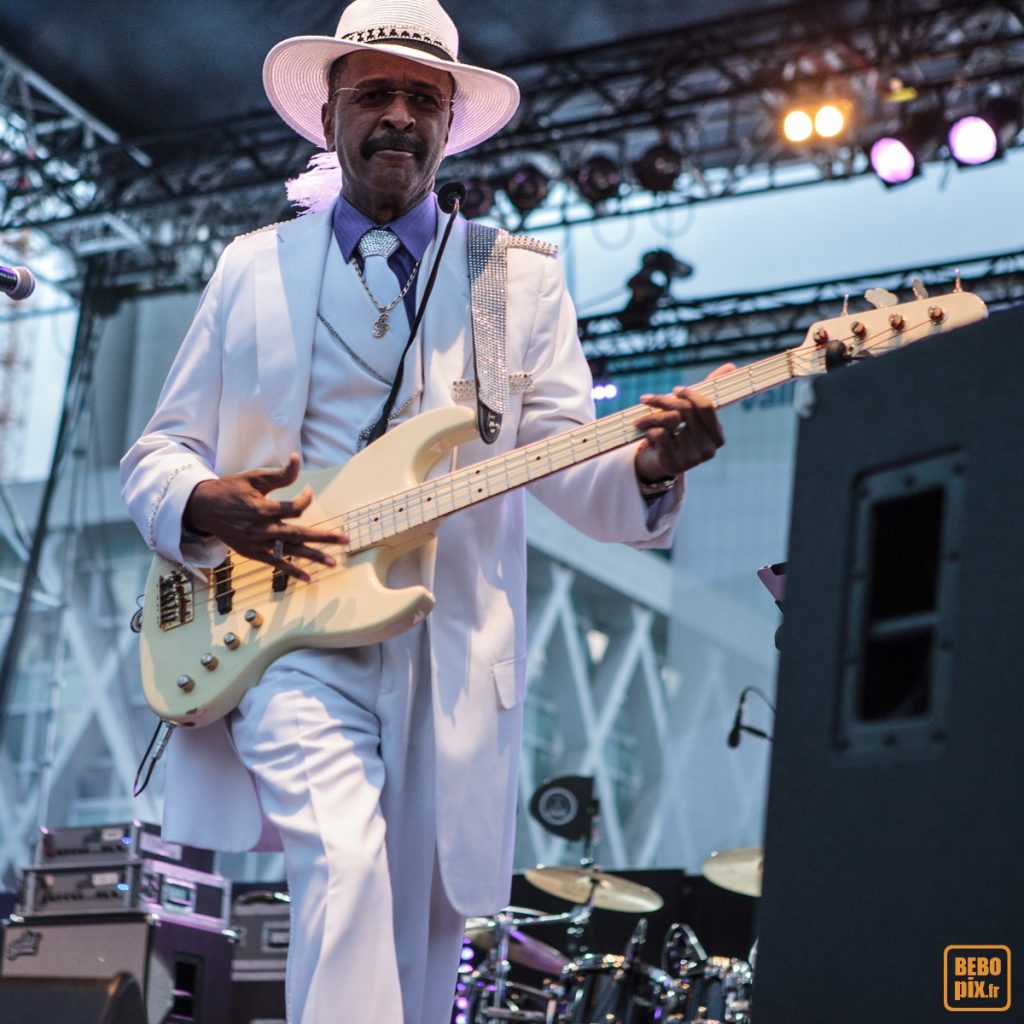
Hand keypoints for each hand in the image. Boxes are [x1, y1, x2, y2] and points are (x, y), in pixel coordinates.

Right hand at [184, 453, 347, 582]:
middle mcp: (262, 529)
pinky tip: (309, 578)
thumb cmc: (230, 489)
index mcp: (263, 508)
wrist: (203, 508)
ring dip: (313, 557)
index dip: (306, 499)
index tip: (308, 491)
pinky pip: (276, 563)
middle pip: (299, 533)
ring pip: (290, 551)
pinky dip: (292, 571)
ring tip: (334, 562)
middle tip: (345, 539)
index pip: (295, 508)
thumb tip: (297, 459)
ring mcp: (257, 544)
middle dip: (324, 537)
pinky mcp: (252, 553)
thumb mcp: (254, 478)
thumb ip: (279, 474)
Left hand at [633, 363, 734, 483]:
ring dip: (650, 416)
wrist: (657, 464)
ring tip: (639, 417)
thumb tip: (731, 366)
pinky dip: (649, 430)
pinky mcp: (674, 464)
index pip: (706, 407)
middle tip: (646, 399)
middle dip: (664, 401)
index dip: (690, 394)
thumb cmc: (676, 435)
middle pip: (686, 412)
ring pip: (670, 422)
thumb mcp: (691, 415)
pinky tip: (645, 432)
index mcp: (717, 437)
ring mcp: (692, 459)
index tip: (675, 389)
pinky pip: (660, 434)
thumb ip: (707, 392)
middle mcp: (709, 450)